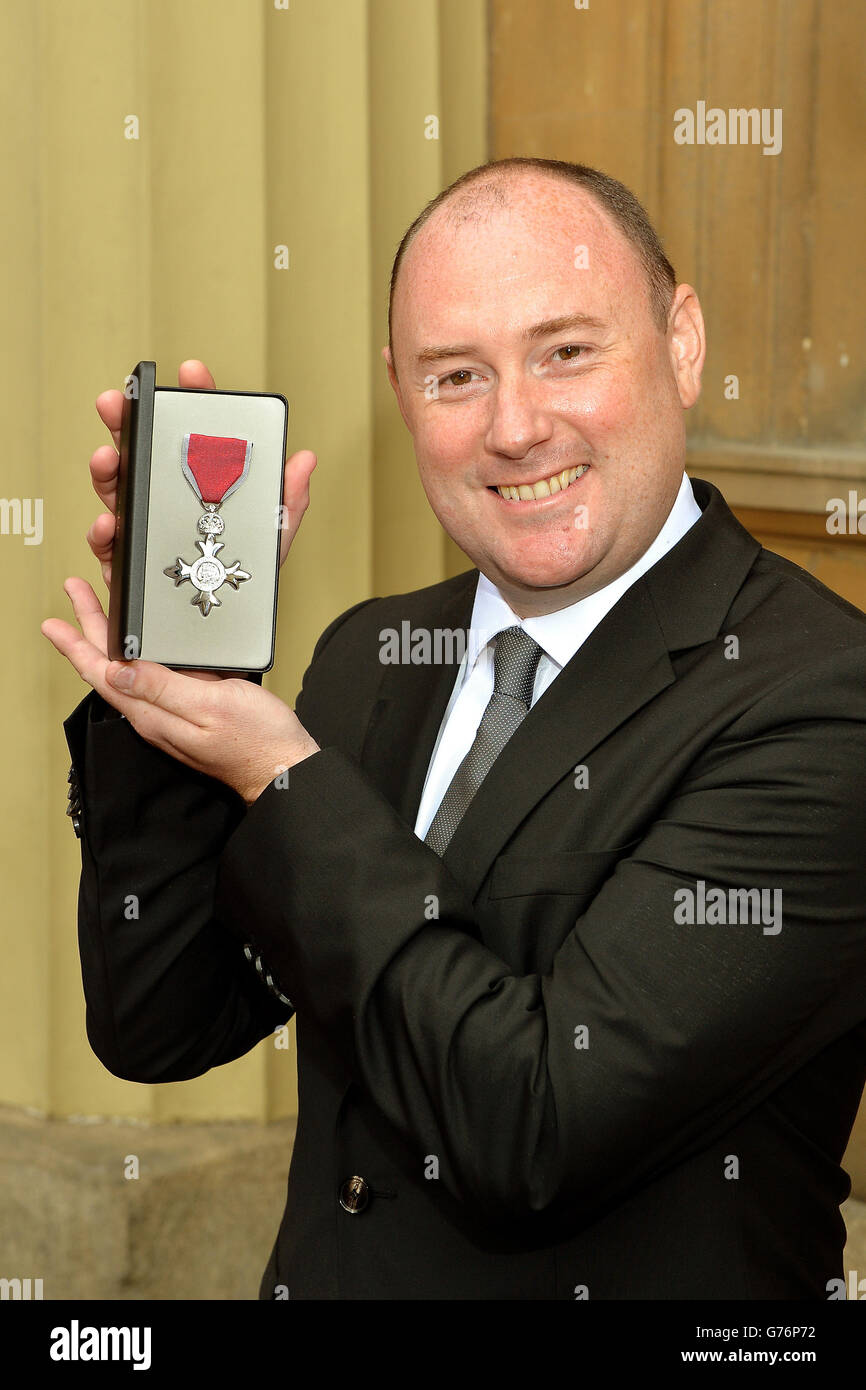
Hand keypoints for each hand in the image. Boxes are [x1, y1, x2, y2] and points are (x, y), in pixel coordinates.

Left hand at [41, 578, 319, 803]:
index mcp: (153, 714)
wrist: (285, 768)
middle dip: (89, 628)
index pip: (101, 675)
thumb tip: (117, 669)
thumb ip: (163, 687)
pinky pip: (155, 676)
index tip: (54, 623)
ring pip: (131, 669)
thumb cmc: (256, 742)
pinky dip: (142, 650)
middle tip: (77, 594)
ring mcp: (172, 714)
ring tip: (99, 608)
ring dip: (111, 637)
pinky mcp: (191, 710)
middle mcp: (155, 715)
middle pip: (111, 667)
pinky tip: (145, 640)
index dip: (75, 645)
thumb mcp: (211, 704)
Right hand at [88, 359, 315, 589]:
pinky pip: (109, 544)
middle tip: (117, 401)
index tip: (191, 373)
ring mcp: (142, 528)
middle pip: (141, 452)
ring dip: (107, 470)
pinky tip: (110, 522)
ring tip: (107, 456)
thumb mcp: (272, 538)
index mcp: (200, 485)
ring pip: (117, 490)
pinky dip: (104, 531)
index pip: (194, 436)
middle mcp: (166, 499)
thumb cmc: (243, 579)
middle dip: (126, 422)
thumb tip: (306, 459)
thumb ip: (288, 501)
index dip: (193, 401)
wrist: (219, 632)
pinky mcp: (127, 563)